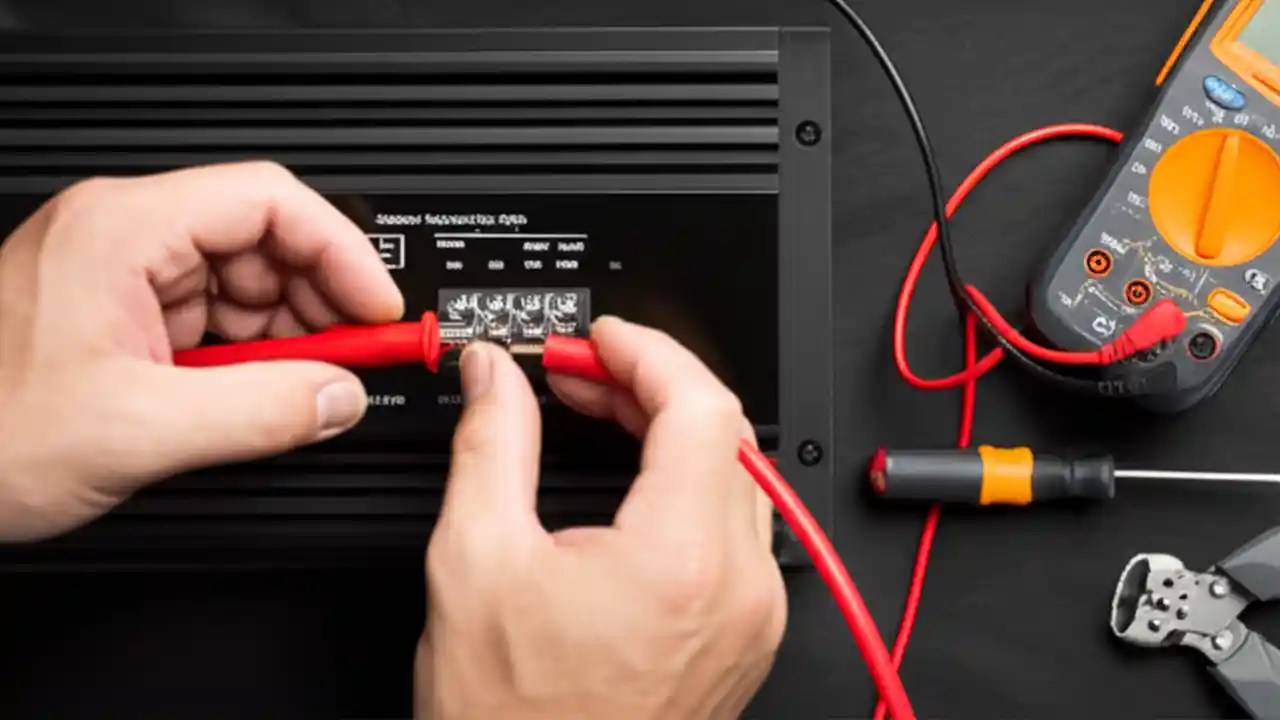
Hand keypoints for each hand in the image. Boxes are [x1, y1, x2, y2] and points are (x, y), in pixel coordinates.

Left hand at [0, 162, 402, 541]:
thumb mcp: (141, 430)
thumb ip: (263, 412)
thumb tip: (341, 395)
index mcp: (123, 229)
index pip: (270, 201)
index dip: (342, 251)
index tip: (379, 307)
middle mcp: (125, 238)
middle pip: (265, 240)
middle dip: (321, 301)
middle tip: (357, 356)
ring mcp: (123, 277)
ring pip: (246, 283)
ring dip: (290, 335)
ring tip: (307, 386)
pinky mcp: (124, 318)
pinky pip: (216, 319)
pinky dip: (254, 356)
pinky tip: (262, 393)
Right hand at [417, 319, 786, 718]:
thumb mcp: (477, 562)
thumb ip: (492, 444)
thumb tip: (496, 374)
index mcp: (680, 560)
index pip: (699, 405)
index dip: (645, 352)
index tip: (597, 339)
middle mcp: (737, 587)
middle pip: (724, 433)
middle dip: (650, 385)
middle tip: (579, 373)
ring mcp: (750, 616)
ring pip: (735, 476)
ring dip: (670, 430)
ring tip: (598, 414)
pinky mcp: (744, 634)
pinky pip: (733, 529)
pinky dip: (685, 485)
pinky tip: (632, 480)